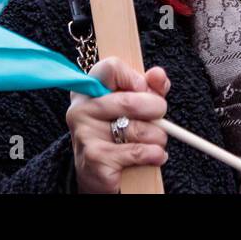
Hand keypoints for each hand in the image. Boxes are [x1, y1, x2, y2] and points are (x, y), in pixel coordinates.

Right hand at [66, 57, 169, 193]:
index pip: (111, 67)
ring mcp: (85, 135)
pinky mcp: (95, 160)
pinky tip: (154, 155)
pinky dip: (155, 154)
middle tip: (160, 115)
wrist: (98, 172)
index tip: (143, 89)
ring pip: (138, 129)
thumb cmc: (118, 130)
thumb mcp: (134, 102)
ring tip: (154, 140)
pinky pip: (138, 152)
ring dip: (158, 136)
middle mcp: (80, 110)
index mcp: (88, 89)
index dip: (134, 77)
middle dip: (156, 109)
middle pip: (130, 100)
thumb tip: (158, 75)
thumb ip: (150, 86)